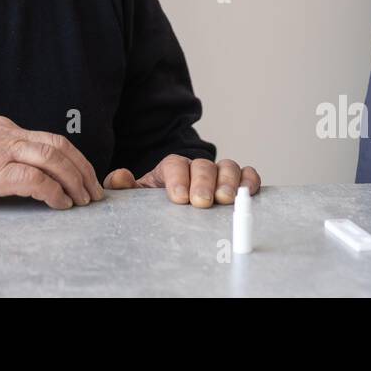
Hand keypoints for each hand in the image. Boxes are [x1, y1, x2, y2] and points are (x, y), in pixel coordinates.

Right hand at [0, 115, 104, 209]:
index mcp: (2, 128)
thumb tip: (19, 174)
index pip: (49, 139)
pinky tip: (60, 204)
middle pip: (58, 145)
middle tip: (93, 191)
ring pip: (52, 159)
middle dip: (82, 169)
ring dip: (74, 181)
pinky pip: (34, 179)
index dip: (72, 158)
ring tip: (83, 200)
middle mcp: (5, 133)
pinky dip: (53, 192)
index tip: (83, 176)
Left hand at [103, 154, 260, 206]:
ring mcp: (219, 174)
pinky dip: (250, 180)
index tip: (179, 197)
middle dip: (203, 182)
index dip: (178, 178)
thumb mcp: (135, 195)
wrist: (171, 206)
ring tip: (225, 199)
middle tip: (202, 201)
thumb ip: (123, 186)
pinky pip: (248, 175)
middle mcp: (197, 168)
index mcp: (171, 168)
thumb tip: (121, 177)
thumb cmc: (153, 201)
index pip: (175, 164)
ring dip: (229, 181)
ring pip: (228, 167)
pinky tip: (247, 193)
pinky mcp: (238, 183)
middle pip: (203, 165)